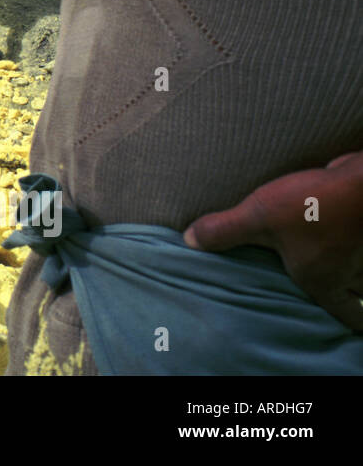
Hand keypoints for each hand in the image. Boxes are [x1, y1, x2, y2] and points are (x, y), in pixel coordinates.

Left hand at [184, 151, 362, 330]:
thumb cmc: (316, 206)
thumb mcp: (260, 216)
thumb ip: (225, 231)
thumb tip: (188, 241)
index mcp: (325, 282)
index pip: (346, 315)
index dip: (348, 322)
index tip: (344, 327)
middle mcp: (351, 271)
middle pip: (357, 294)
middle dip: (349, 296)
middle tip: (336, 295)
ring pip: (362, 269)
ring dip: (353, 269)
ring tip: (336, 265)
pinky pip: (361, 243)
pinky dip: (354, 242)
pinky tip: (338, 231)